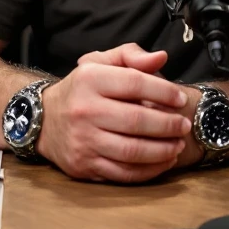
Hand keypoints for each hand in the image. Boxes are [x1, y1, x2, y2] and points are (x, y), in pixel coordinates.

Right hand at [37, 43, 192, 182]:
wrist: (43, 120)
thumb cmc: (81, 89)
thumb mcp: (100, 62)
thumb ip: (131, 55)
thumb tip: (160, 58)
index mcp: (90, 80)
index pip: (135, 83)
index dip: (164, 91)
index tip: (180, 98)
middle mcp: (84, 110)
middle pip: (136, 121)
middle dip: (168, 125)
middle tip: (185, 125)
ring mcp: (83, 141)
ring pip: (132, 151)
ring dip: (162, 150)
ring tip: (178, 144)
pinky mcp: (84, 166)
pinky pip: (123, 173)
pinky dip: (148, 170)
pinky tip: (164, 161)